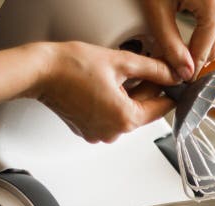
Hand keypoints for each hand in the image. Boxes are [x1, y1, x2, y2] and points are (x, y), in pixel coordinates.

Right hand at [32, 41, 177, 142]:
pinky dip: (112, 103)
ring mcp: (98, 134)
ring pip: (125, 114)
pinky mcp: (87, 130)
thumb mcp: (121, 62)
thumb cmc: (72, 67)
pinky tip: (107, 85)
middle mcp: (112, 133)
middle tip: (149, 69)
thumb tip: (172, 74)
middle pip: (142, 111)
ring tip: (121, 74)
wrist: (40, 72)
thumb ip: (153, 69)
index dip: (170, 91)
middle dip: (147, 90)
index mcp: (125, 119)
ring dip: (129, 96)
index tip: (174, 82)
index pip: (160, 109)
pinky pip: (109, 118)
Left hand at [141, 0, 214, 80]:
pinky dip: (211, 35)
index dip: (190, 72)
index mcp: (214, 8)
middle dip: (198, 61)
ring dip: (206, 49)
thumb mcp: (158, 8)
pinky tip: (195, 38)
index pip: (204, 53)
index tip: (179, 83)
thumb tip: (183, 72)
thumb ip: (169, 43)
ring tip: (184, 56)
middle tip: (178, 71)